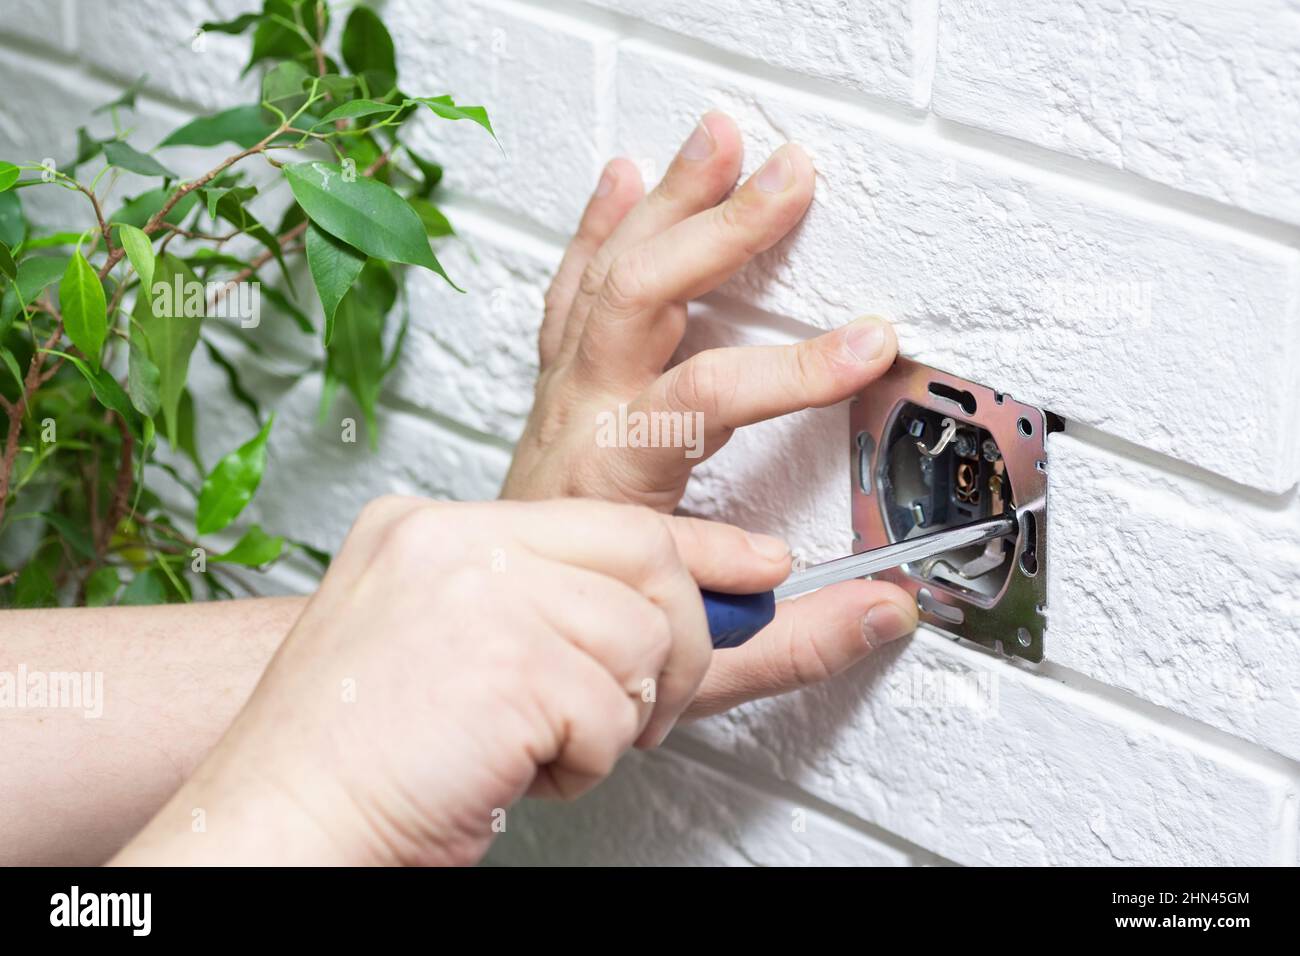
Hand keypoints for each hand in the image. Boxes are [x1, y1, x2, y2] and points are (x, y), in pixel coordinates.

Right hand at [114, 497, 790, 865]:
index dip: (699, 552)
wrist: (274, 827)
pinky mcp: (507, 662)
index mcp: (433, 529)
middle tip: (636, 709)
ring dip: (611, 719)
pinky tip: (510, 769)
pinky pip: (609, 711)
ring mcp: (477, 591)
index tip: (758, 566)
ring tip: (533, 747)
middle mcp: (453, 540)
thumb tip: (693, 602)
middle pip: (646, 557)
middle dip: (677, 644)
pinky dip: (580, 764)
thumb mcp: (456, 652)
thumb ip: (557, 609)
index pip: (605, 517)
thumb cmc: (355, 760)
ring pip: (642, 638)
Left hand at [502, 112, 917, 711]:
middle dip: (721, 232)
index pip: (703, 400)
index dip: (790, 370)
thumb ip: (795, 641)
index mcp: (615, 480)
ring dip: (666, 204)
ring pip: (604, 276)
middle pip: (640, 299)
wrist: (491, 631)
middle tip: (790, 179)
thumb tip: (884, 609)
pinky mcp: (556, 387)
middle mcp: (579, 422)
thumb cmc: (572, 642)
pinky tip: (622, 181)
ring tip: (717, 140)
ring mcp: (561, 397)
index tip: (870, 344)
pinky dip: (597, 230)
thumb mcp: (693, 661)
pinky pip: (571, 291)